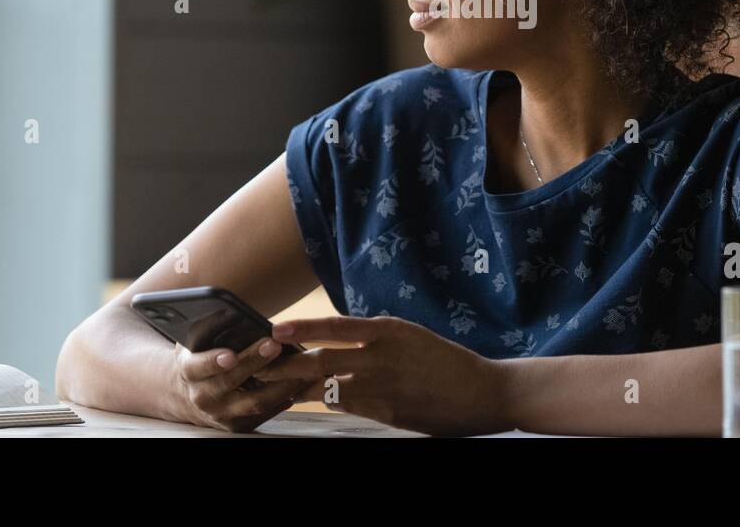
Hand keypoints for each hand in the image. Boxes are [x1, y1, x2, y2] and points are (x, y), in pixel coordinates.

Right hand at [169, 337, 309, 432]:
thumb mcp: (194, 340)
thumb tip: (228, 309)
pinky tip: (300, 383)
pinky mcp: (238, 425)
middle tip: (275, 346)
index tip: (231, 355)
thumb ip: (208, 326)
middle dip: (254, 363)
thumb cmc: (198, 357)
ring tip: (301, 367)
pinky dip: (284, 398)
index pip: (200, 366)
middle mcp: (203, 396)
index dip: (214, 361)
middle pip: (231, 382)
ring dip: (280, 385)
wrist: (188, 395)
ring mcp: (221, 414)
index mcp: (190, 372)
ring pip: (255, 403)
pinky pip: (265, 414)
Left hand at [255, 315, 511, 435]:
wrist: (481, 390)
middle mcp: (382, 354)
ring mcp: (383, 385)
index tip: (274, 331)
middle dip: (285, 365)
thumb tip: (337, 344)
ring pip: (327, 387)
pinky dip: (326, 403)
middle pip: (321, 359)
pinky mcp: (387, 411)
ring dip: (296, 388)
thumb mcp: (409, 337)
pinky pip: (347, 406)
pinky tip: (309, 403)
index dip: (301, 330)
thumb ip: (375, 338)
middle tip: (258, 367)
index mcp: (388, 329)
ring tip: (271, 388)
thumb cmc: (445, 361)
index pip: (333, 327)